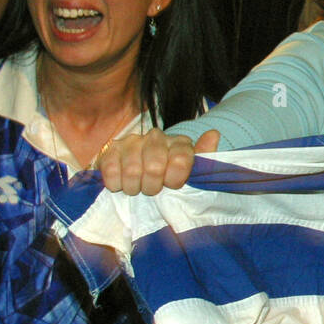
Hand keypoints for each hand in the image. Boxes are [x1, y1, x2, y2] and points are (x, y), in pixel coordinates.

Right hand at [97, 128, 219, 195]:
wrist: (137, 179)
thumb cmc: (169, 179)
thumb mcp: (191, 174)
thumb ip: (204, 159)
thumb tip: (213, 134)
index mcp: (179, 142)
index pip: (180, 158)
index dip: (175, 178)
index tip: (172, 185)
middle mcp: (156, 137)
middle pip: (154, 167)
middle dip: (153, 186)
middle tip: (152, 189)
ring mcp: (132, 141)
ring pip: (132, 171)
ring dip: (135, 187)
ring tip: (137, 187)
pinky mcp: (110, 149)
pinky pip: (111, 170)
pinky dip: (117, 184)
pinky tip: (122, 184)